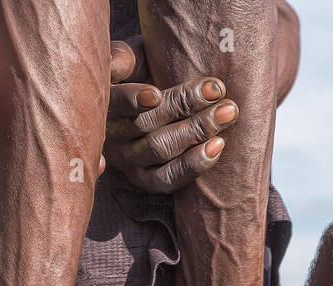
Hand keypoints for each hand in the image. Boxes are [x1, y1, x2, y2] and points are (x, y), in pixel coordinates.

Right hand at [98, 36, 237, 192]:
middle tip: (217, 90)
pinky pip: (169, 178)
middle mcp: (112, 137)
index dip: (133, 101)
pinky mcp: (148, 180)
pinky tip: (218, 145)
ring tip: (227, 112)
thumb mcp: (131, 59)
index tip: (156, 95)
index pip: (115, 103)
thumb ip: (121, 58)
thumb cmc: (143, 72)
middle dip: (183, 106)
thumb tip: (112, 63)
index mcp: (105, 104)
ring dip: (197, 131)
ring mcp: (129, 162)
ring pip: (161, 150)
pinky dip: (195, 163)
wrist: (157, 98)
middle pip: (145, 126)